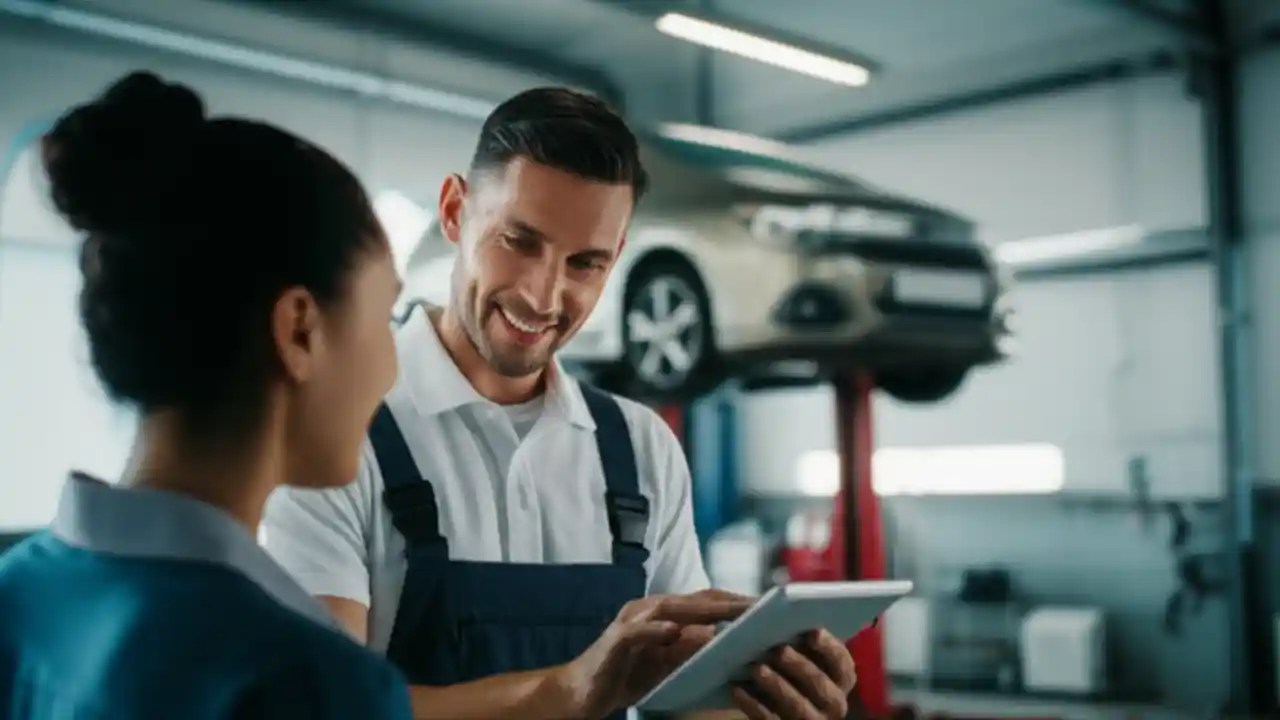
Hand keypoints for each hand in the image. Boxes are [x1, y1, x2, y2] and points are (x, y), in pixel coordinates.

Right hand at [548, 589, 752, 718]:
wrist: (578, 693)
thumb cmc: (625, 677)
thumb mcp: (668, 666)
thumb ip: (692, 651)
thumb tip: (727, 641)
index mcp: (664, 614)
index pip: (708, 602)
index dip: (738, 602)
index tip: (772, 607)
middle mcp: (649, 610)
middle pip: (697, 599)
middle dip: (732, 602)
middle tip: (766, 607)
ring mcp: (631, 621)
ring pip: (672, 609)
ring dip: (705, 611)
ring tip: (735, 614)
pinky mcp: (615, 641)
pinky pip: (638, 632)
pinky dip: (657, 630)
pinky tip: (677, 632)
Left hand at [731, 630, 857, 719]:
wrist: (779, 703)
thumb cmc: (790, 669)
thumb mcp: (800, 654)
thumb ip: (796, 639)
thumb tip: (773, 613)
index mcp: (840, 679)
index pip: (843, 663)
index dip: (829, 647)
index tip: (812, 632)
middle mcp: (834, 703)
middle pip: (820, 684)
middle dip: (799, 666)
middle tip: (778, 649)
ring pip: (798, 707)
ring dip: (776, 685)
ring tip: (755, 668)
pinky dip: (753, 704)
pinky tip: (737, 688)